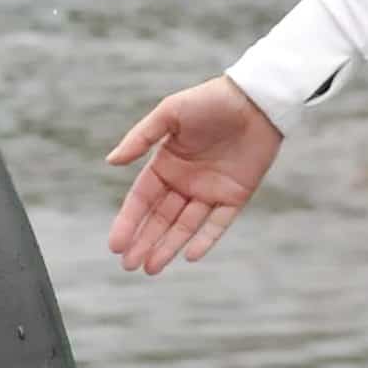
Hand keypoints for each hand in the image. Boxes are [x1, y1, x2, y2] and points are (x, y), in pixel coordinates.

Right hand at [106, 78, 282, 275]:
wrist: (256, 99)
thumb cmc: (209, 101)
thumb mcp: (169, 114)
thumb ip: (141, 138)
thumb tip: (111, 161)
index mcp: (166, 164)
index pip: (141, 199)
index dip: (128, 221)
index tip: (115, 244)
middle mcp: (185, 182)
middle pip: (160, 218)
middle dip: (144, 241)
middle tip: (129, 265)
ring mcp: (210, 191)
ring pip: (185, 226)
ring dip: (168, 246)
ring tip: (151, 268)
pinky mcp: (236, 196)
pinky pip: (218, 223)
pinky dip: (205, 239)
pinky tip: (189, 255)